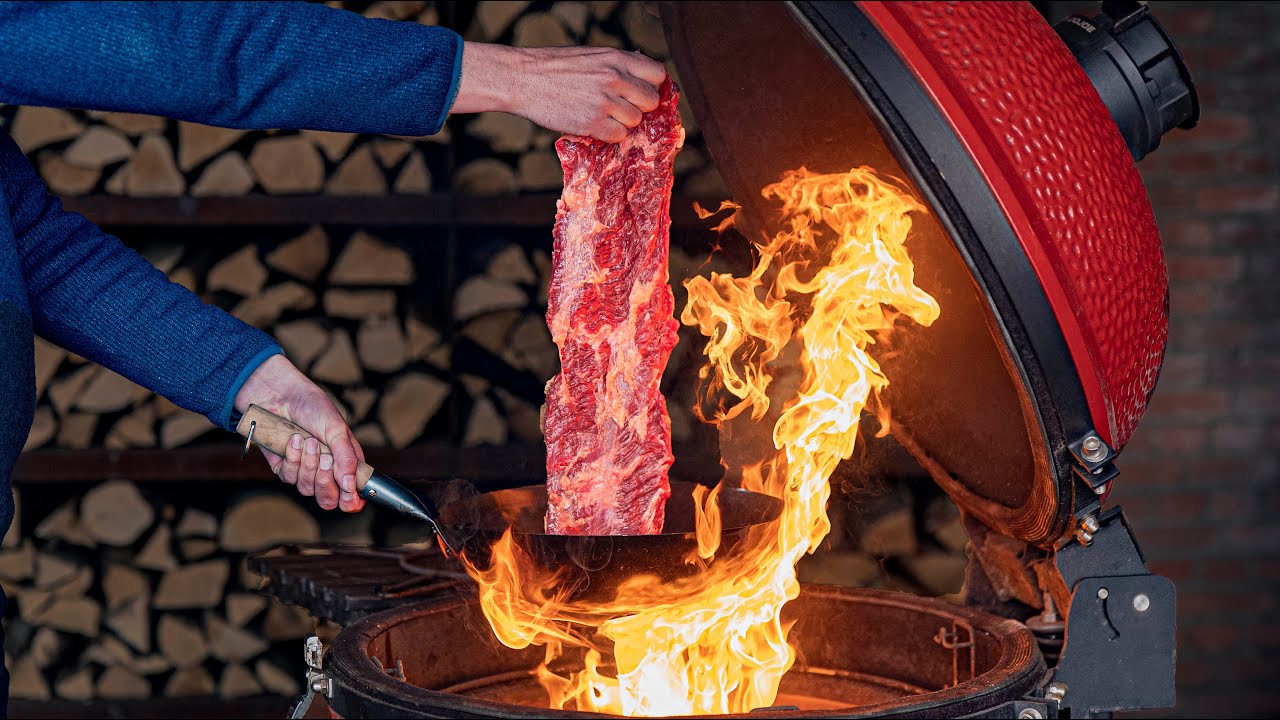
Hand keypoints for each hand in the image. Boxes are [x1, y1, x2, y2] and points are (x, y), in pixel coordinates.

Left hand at [234, 354, 364, 512]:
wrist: (281, 395)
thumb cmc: (313, 407)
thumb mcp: (337, 430)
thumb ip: (346, 459)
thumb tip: (351, 485)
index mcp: (346, 462)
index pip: (352, 494)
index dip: (351, 501)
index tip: (349, 498)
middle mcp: (326, 470)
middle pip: (328, 499)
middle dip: (326, 482)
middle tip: (326, 459)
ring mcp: (304, 470)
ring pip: (307, 489)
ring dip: (308, 464)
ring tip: (308, 440)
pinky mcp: (284, 467)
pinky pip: (288, 477)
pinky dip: (292, 458)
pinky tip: (293, 440)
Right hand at [452, 43, 666, 142]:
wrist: (522, 78)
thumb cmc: (555, 67)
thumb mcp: (591, 55)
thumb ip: (618, 64)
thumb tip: (643, 73)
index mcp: (616, 58)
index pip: (657, 74)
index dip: (651, 86)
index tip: (641, 92)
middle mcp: (614, 78)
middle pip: (650, 102)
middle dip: (639, 107)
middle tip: (621, 107)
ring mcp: (604, 102)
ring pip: (635, 121)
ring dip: (623, 122)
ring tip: (603, 115)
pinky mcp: (591, 123)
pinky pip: (618, 136)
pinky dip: (609, 135)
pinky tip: (595, 125)